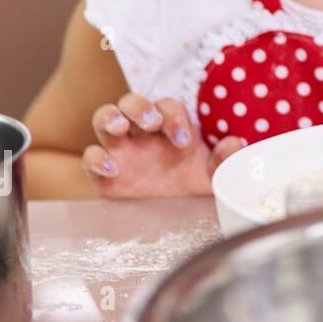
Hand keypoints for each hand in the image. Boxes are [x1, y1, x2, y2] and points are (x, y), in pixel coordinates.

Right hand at [81, 93, 243, 197]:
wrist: (175, 220)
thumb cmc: (194, 186)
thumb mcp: (216, 175)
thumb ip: (226, 159)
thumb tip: (233, 142)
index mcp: (171, 127)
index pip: (168, 106)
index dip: (174, 117)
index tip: (184, 141)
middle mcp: (143, 134)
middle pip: (131, 102)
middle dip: (139, 106)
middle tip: (151, 123)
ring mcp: (121, 151)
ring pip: (104, 118)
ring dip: (109, 117)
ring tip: (119, 127)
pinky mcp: (103, 174)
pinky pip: (89, 157)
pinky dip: (94, 158)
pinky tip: (111, 168)